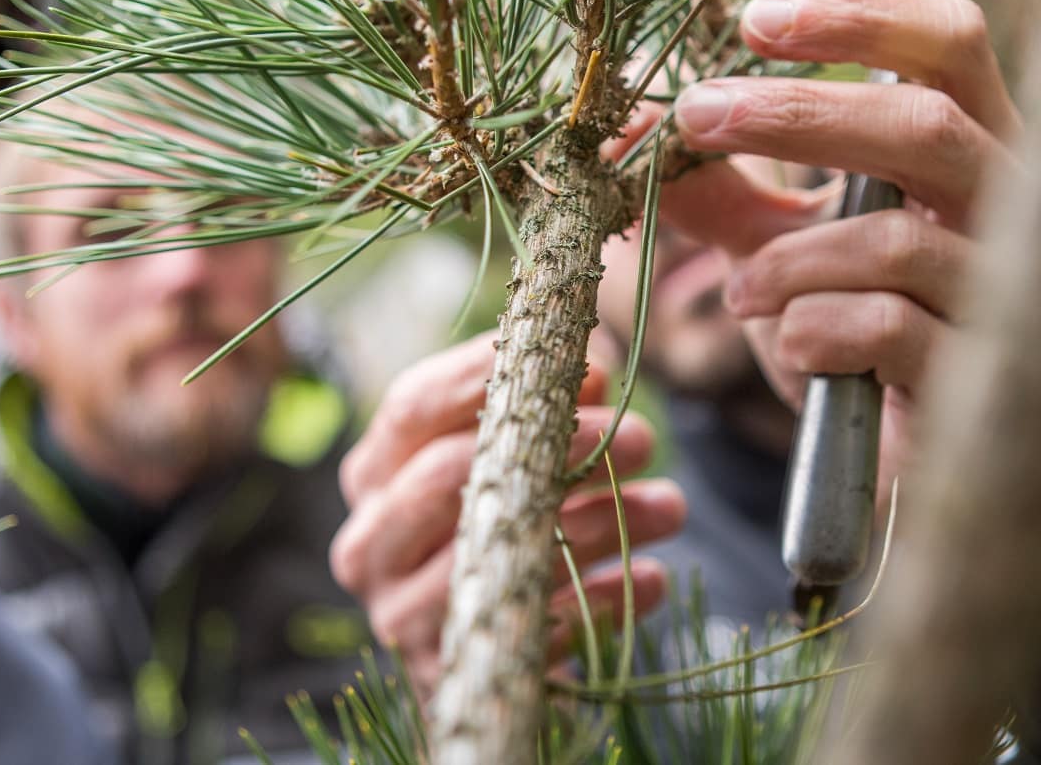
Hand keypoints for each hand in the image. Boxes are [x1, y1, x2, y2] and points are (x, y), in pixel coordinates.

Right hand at [330, 333, 687, 692]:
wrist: (479, 670)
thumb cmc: (498, 530)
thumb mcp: (506, 463)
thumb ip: (537, 407)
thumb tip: (594, 367)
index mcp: (374, 474)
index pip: (412, 405)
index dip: (492, 374)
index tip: (583, 364)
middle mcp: (369, 542)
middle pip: (448, 473)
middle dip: (557, 447)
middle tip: (643, 439)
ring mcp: (398, 614)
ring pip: (496, 551)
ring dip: (599, 523)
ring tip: (671, 506)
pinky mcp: (442, 677)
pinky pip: (532, 630)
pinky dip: (599, 602)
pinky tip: (648, 578)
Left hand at [660, 0, 1019, 490]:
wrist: (898, 455)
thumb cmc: (847, 324)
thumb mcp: (774, 241)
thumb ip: (714, 185)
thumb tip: (624, 124)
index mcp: (969, 143)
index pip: (948, 40)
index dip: (860, 16)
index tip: (754, 20)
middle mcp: (1006, 205)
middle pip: (927, 123)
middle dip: (799, 116)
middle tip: (697, 115)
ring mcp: (1002, 291)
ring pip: (897, 240)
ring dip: (791, 259)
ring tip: (740, 291)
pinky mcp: (977, 372)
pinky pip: (888, 327)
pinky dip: (813, 327)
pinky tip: (788, 342)